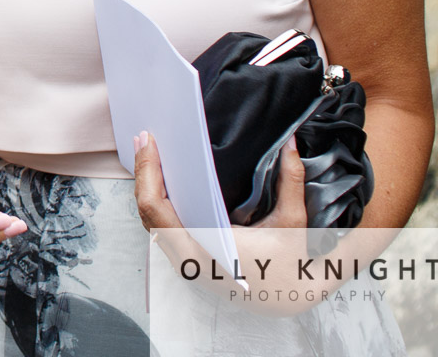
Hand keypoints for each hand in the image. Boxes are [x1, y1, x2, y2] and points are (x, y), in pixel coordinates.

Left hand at [136, 132, 320, 316]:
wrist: (294, 299)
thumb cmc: (291, 264)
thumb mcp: (293, 222)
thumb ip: (291, 180)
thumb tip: (291, 143)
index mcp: (204, 251)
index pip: (156, 209)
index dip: (147, 172)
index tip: (148, 142)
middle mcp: (187, 261)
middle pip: (146, 212)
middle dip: (143, 172)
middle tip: (143, 138)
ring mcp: (184, 264)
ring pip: (150, 222)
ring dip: (146, 187)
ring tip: (148, 154)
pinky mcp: (188, 263)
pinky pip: (161, 229)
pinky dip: (156, 203)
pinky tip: (160, 181)